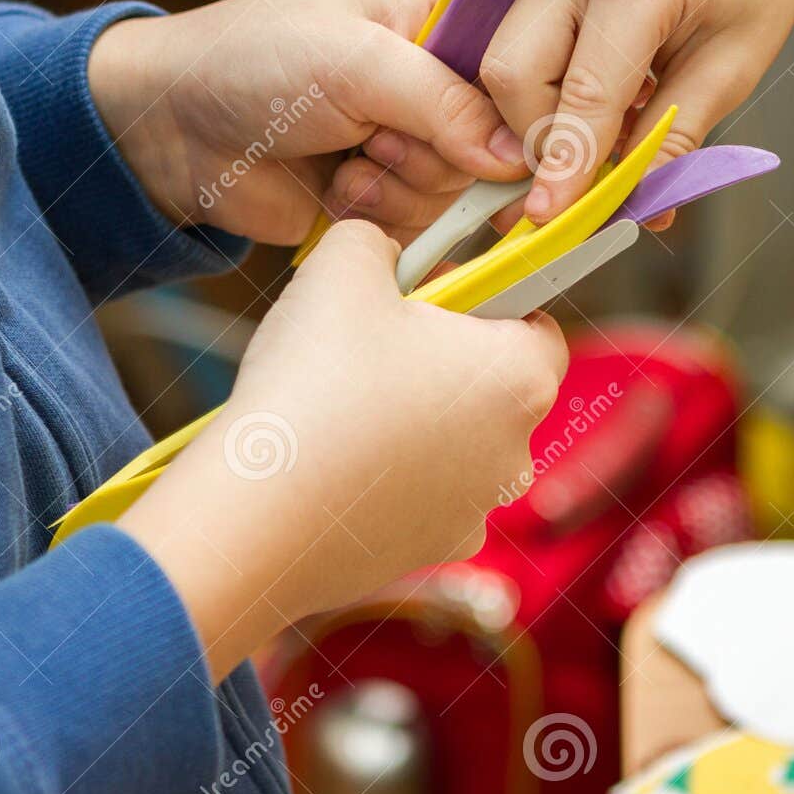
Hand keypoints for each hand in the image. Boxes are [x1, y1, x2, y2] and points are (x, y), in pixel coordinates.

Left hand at [89, 0, 526, 245]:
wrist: (176, 130)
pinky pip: (423, 226)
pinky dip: (377, 217)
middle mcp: (442, 75)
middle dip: (431, 153)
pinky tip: (335, 191)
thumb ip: (442, 103)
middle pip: (498, 142)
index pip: (524, 62)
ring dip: (398, 188)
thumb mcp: (354, 62)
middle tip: (374, 137)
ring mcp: (417, 137)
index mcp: (447, 11)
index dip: (518, 108)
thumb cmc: (253, 60)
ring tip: (345, 161)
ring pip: (460, 192)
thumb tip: (516, 156)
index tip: (493, 139)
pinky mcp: (390, 192)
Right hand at [118, 221, 566, 680]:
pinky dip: (387, 479)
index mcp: (520, 375)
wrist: (256, 513)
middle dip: (444, 361)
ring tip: (340, 407)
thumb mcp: (341, 265)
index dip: (485, 299)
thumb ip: (377, 239)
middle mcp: (516, 451)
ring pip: (456, 444)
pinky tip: (332, 463)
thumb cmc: (313, 383)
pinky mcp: (430, 553)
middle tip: (373, 345)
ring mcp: (475, 511)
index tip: (430, 296)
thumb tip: (382, 250)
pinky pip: (419, 498)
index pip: (538, 322)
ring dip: (415, 422)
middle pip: (495, 386)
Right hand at [481, 0, 793, 226]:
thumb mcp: (729, 74)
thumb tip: (633, 212)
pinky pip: (505, 36)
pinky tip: (583, 86)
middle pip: (512, 76)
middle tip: (584, 164)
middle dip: (537, 136)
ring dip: (535, 110)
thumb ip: (671, 142)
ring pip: (497, 60)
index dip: (565, 166)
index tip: (548, 218)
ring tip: (598, 117)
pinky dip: (534, 81)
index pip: (583, 96)